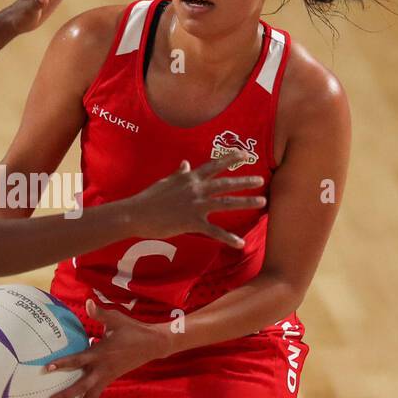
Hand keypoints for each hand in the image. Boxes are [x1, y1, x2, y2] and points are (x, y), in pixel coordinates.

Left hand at [43, 299, 172, 397]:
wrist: (153, 345)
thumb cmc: (132, 330)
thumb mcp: (116, 319)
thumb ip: (99, 312)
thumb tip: (87, 302)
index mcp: (101, 354)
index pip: (78, 360)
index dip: (62, 364)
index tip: (47, 368)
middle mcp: (102, 369)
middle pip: (81, 388)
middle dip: (65, 396)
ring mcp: (107, 377)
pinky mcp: (110, 380)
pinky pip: (95, 395)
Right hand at [124, 153, 265, 246]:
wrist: (136, 214)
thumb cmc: (149, 198)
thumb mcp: (166, 182)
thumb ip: (179, 174)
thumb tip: (185, 164)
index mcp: (190, 178)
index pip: (214, 165)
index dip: (230, 158)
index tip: (244, 154)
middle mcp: (196, 189)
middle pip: (226, 183)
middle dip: (245, 181)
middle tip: (261, 180)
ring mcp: (195, 205)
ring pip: (226, 202)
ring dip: (246, 202)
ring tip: (261, 202)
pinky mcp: (192, 222)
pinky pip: (215, 231)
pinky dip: (228, 238)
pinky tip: (240, 244)